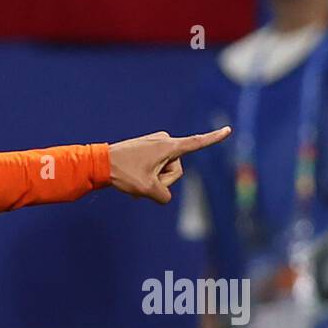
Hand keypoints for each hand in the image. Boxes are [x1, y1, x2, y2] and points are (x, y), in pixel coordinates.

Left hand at [108, 127, 231, 203]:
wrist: (100, 163)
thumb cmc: (124, 173)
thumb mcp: (147, 189)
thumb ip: (164, 196)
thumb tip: (164, 196)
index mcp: (168, 146)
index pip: (196, 143)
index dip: (213, 139)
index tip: (227, 130)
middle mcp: (165, 141)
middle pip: (176, 170)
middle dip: (162, 181)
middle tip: (143, 183)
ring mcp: (156, 144)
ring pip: (165, 170)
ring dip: (153, 180)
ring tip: (135, 181)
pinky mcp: (148, 149)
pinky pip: (156, 167)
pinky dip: (147, 177)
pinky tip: (133, 180)